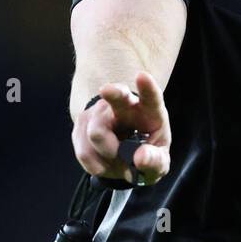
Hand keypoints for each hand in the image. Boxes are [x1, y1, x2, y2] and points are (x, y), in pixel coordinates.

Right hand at [72, 71, 172, 185]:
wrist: (123, 154)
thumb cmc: (146, 150)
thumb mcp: (159, 161)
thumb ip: (155, 160)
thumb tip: (140, 157)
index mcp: (149, 110)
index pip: (151, 97)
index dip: (147, 87)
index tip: (142, 76)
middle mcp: (124, 106)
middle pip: (116, 95)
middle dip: (113, 92)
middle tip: (106, 90)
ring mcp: (100, 113)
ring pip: (97, 133)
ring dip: (109, 156)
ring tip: (119, 159)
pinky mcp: (82, 126)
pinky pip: (85, 151)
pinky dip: (97, 165)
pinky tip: (107, 162)